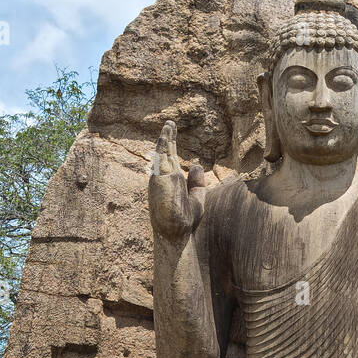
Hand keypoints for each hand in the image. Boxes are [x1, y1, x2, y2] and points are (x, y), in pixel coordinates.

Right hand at [149, 120, 205, 239]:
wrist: (175, 233)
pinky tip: (167, 134)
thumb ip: (197, 183)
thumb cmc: (184, 220)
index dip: (172, 146)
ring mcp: (161, 177)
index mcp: (172, 181)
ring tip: (169, 124)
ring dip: (166, 138)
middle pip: (166, 153)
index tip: (173, 134)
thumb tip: (196, 164)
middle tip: (170, 124)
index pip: (171, 160)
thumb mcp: (197, 198)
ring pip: (162, 153)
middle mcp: (164, 177)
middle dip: (168, 138)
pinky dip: (163, 144)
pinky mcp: (160, 179)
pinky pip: (161, 158)